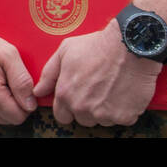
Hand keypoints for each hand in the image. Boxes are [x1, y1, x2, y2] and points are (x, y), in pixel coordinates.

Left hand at [33, 21, 161, 126]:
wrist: (129, 46)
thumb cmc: (96, 45)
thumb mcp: (65, 51)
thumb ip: (49, 74)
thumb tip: (38, 91)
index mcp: (66, 94)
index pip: (61, 115)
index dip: (68, 106)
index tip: (77, 96)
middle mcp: (83, 108)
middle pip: (82, 119)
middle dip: (87, 108)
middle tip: (96, 89)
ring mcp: (105, 115)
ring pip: (102, 120)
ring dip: (105, 109)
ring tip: (111, 87)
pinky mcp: (125, 117)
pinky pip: (123, 119)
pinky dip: (124, 109)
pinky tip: (124, 91)